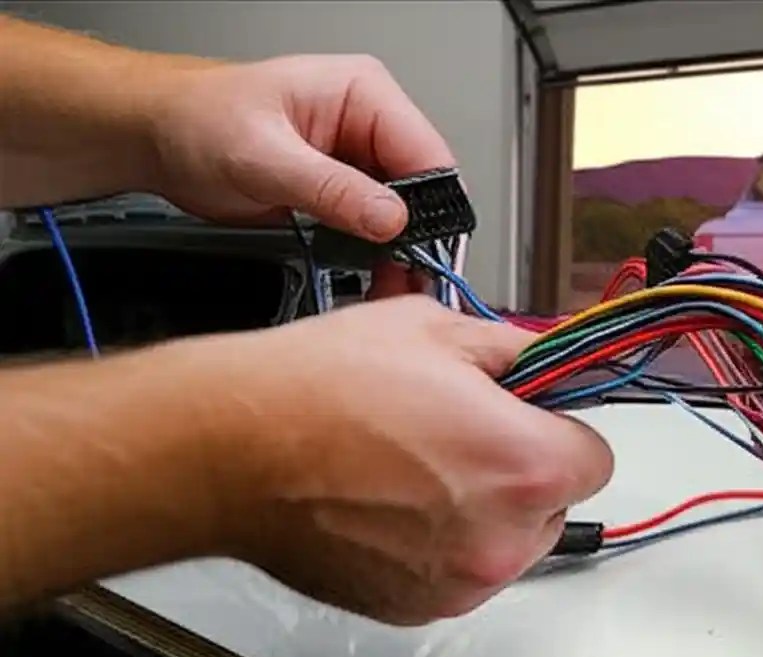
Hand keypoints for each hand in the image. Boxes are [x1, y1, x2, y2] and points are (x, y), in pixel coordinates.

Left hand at [145, 53, 450, 299]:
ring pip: (404, 212)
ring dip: (400, 251)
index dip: (433, 207)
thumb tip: (390, 217)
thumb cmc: (195, 121)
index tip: (425, 251)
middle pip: (423, 187)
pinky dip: (377, 254)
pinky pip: (376, 224)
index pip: (426, 151)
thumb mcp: (264, 157)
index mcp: (362, 92)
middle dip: (419, 237)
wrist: (155, 137)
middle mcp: (368, 122)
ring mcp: (357, 157)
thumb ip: (332, 189)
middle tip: (408, 279)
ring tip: (389, 285)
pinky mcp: (342, 188)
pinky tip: (372, 275)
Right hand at [197, 296, 613, 624]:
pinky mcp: (417, 606)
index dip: (562, 426)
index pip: (596, 457)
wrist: (230, 447)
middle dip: (525, 471)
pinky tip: (392, 502)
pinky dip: (442, 544)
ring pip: (510, 543)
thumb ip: (511, 349)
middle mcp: (501, 536)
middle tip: (466, 435)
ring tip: (417, 466)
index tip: (533, 416)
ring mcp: (459, 580)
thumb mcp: (434, 330)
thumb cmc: (318, 390)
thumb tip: (543, 354)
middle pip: (557, 505)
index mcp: (524, 464)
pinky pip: (460, 571)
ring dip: (485, 511)